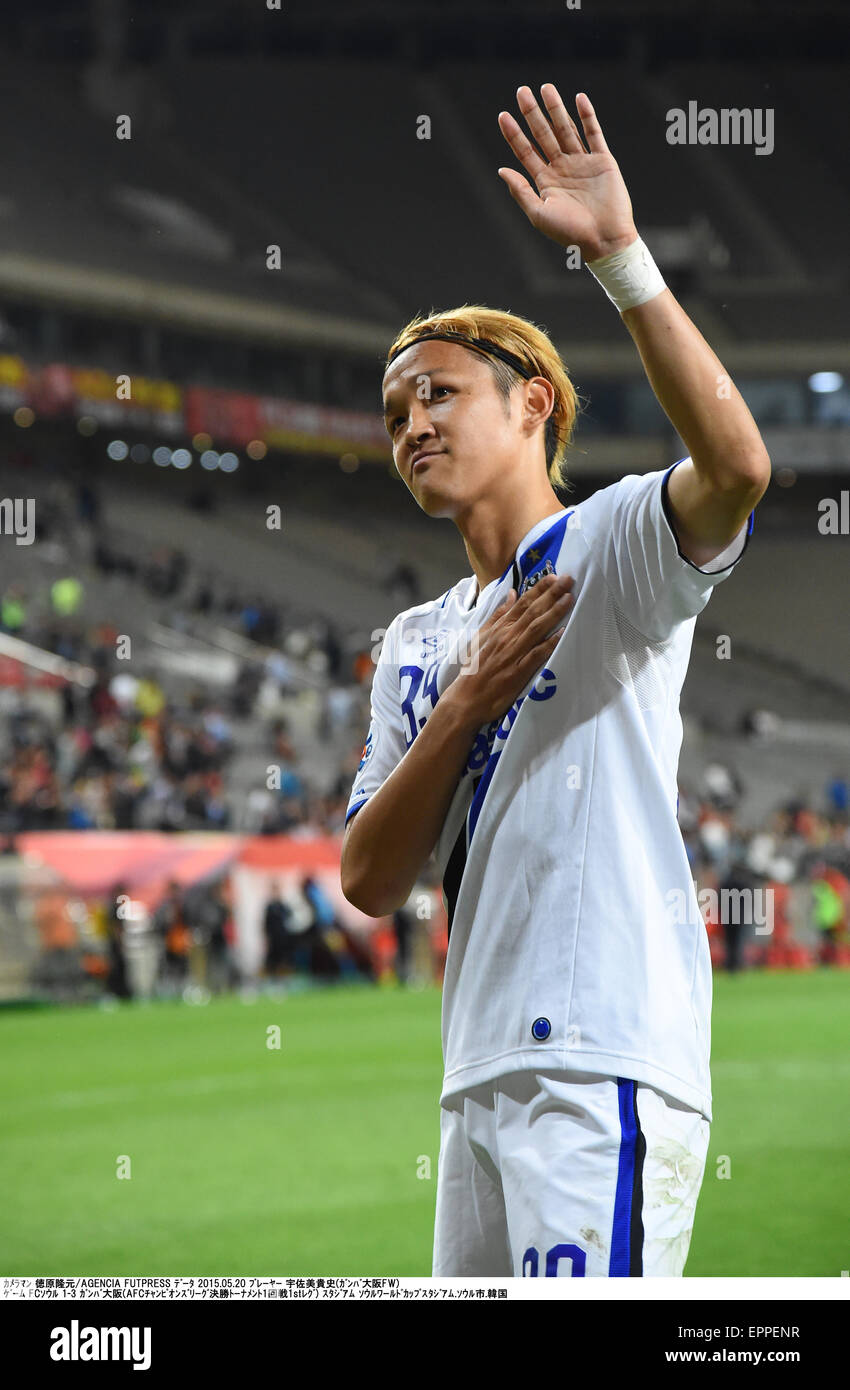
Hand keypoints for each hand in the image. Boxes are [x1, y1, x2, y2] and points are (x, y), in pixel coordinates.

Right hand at [444, 572, 574, 729]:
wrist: (465, 699)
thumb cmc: (473, 668)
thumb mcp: (481, 636)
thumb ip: (498, 615)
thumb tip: (511, 594)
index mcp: (499, 628)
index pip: (522, 604)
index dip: (539, 589)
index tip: (554, 576)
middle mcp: (507, 637)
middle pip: (532, 612)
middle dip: (551, 594)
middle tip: (569, 579)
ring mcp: (513, 654)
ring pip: (536, 628)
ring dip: (553, 612)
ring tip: (569, 598)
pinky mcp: (518, 672)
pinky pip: (536, 655)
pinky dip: (549, 643)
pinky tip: (562, 632)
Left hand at [497, 85, 637, 262]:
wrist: (603, 240)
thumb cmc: (569, 233)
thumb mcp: (538, 214)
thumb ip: (520, 191)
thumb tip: (501, 170)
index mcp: (545, 181)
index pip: (525, 152)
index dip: (513, 134)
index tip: (502, 115)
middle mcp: (562, 169)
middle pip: (543, 135)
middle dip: (532, 113)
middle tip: (521, 92)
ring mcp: (582, 163)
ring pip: (566, 129)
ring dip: (556, 109)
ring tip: (546, 88)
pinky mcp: (602, 160)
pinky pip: (594, 133)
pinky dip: (587, 116)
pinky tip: (579, 99)